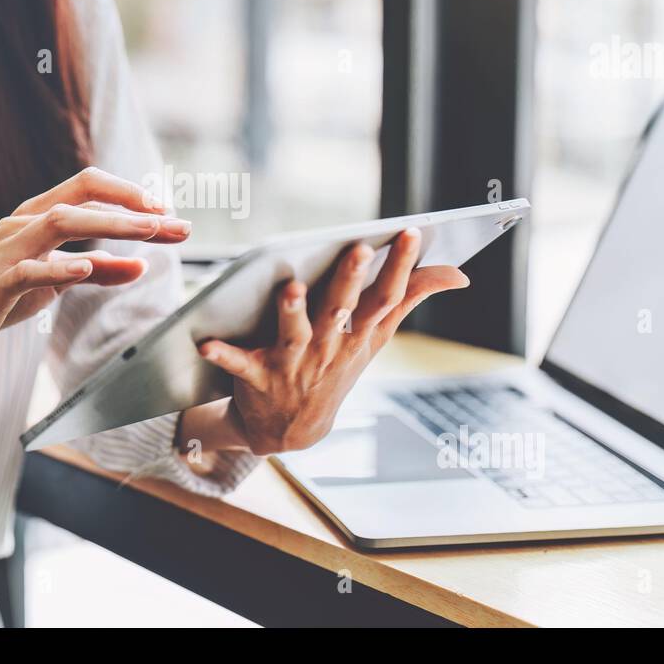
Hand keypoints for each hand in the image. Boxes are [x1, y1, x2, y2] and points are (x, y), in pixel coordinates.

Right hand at [0, 167, 188, 360]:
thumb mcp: (54, 280)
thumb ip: (96, 271)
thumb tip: (141, 265)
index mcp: (37, 216)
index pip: (89, 188)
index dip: (130, 195)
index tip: (166, 213)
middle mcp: (23, 223)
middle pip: (82, 197)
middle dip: (132, 206)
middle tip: (174, 222)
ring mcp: (7, 249)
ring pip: (61, 223)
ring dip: (110, 225)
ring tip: (148, 234)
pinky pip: (29, 270)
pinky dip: (59, 267)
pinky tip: (87, 267)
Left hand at [196, 229, 467, 455]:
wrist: (289, 431)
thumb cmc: (334, 368)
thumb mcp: (375, 338)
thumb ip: (411, 299)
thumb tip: (458, 273)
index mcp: (358, 335)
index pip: (384, 297)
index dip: (399, 266)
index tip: (410, 233)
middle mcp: (329, 347)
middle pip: (341, 309)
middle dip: (349, 280)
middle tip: (358, 248)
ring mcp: (293, 363)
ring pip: (295, 334)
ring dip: (292, 312)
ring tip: (290, 288)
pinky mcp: (257, 376)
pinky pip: (239, 364)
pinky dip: (223, 354)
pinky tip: (205, 343)